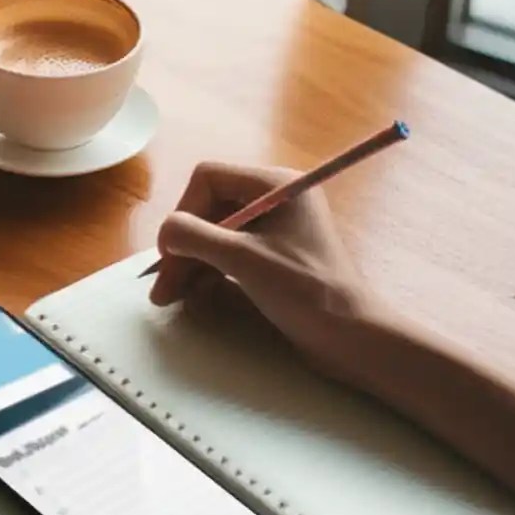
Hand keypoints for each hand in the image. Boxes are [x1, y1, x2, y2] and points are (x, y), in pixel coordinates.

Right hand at [149, 162, 379, 379]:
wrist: (352, 336)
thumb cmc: (304, 290)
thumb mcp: (244, 259)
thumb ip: (196, 237)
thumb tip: (165, 232)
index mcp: (274, 184)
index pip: (209, 178)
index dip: (183, 212)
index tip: (171, 251)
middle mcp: (274, 199)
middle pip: (209, 209)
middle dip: (183, 246)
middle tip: (162, 287)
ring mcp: (275, 228)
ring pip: (215, 234)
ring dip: (190, 263)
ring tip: (169, 298)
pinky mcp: (274, 256)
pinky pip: (229, 253)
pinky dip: (208, 271)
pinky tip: (193, 294)